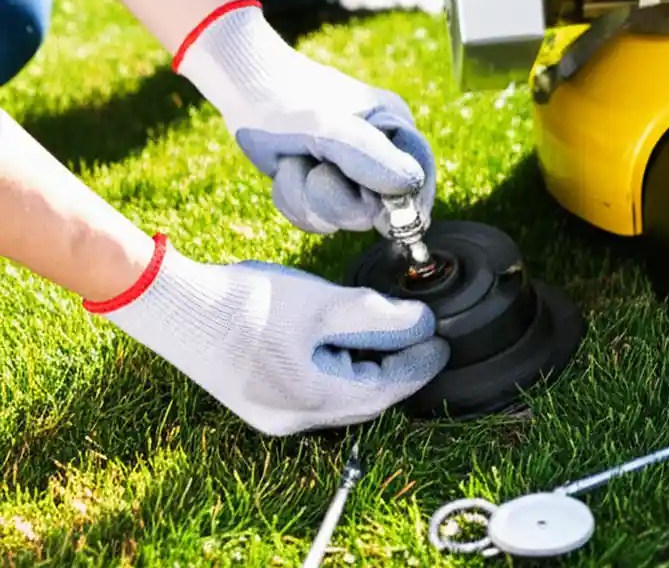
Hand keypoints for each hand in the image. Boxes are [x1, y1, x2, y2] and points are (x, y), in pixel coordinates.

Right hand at [85, 234, 448, 435]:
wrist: (172, 304)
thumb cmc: (245, 302)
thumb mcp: (323, 303)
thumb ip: (379, 317)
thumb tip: (423, 324)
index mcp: (313, 400)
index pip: (387, 390)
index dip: (420, 365)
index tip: (443, 343)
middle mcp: (293, 419)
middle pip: (364, 398)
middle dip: (396, 368)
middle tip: (422, 338)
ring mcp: (271, 414)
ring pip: (338, 396)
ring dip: (366, 367)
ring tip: (386, 334)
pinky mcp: (257, 400)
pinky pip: (313, 390)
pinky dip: (336, 368)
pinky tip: (340, 340)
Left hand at [173, 0, 434, 236]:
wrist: (242, 87)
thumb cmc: (287, 98)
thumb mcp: (328, 127)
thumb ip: (370, 157)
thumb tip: (411, 186)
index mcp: (394, 128)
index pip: (419, 177)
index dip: (407, 206)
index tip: (384, 222)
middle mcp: (379, 153)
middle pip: (378, 209)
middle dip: (336, 198)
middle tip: (313, 167)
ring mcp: (350, 172)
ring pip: (343, 218)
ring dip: (307, 197)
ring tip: (293, 163)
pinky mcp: (323, 185)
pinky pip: (319, 218)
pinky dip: (294, 200)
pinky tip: (285, 172)